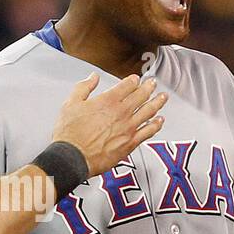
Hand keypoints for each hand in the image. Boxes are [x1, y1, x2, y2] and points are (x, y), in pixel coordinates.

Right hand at [51, 73, 166, 175]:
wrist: (72, 157)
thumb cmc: (70, 133)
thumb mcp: (70, 104)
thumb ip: (84, 87)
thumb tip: (92, 77)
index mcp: (108, 100)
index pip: (127, 85)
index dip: (134, 80)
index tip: (136, 78)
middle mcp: (121, 112)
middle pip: (141, 95)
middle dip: (149, 87)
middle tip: (153, 83)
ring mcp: (128, 128)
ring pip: (149, 111)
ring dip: (158, 102)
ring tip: (163, 97)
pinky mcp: (130, 143)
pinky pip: (149, 131)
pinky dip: (156, 124)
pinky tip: (160, 121)